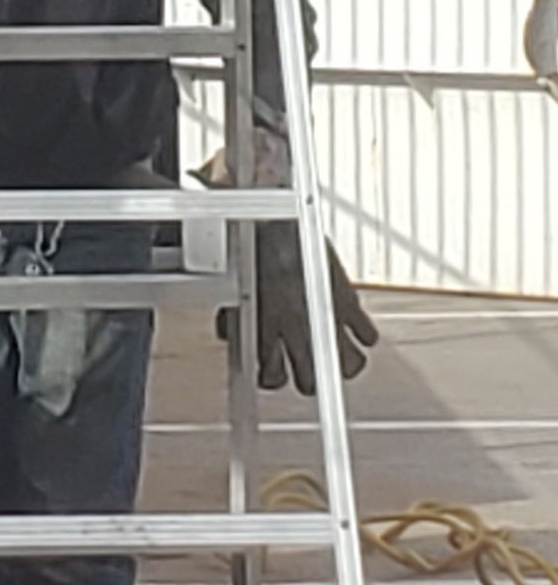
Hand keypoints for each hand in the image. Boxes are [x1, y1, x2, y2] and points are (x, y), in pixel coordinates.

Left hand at [221, 226, 378, 393]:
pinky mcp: (349, 301)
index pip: (272, 379)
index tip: (274, 375)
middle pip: (311, 383)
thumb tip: (230, 332)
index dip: (273, 379)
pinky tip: (354, 328)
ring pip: (349, 366)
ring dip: (343, 364)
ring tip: (336, 354)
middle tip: (306, 367)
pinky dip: (364, 336)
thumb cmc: (253, 245)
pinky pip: (368, 335)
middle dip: (308, 379)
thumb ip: (237, 318)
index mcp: (265, 328)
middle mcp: (297, 329)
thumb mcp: (237, 287)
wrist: (276, 215)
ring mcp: (326, 317)